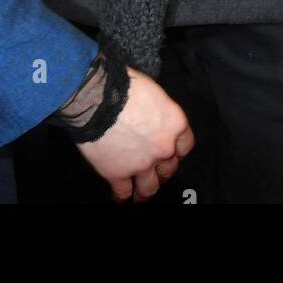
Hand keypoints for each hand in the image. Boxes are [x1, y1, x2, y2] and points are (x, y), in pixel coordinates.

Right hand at [77, 67, 193, 202]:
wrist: (96, 96)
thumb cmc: (123, 84)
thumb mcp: (151, 91)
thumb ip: (157, 111)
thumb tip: (150, 117)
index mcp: (174, 124)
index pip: (186, 144)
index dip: (178, 150)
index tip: (173, 153)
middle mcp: (163, 148)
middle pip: (169, 167)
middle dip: (163, 170)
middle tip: (156, 172)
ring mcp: (142, 164)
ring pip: (150, 187)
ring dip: (146, 192)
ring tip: (141, 195)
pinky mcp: (118, 173)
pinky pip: (123, 192)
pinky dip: (122, 197)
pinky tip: (120, 198)